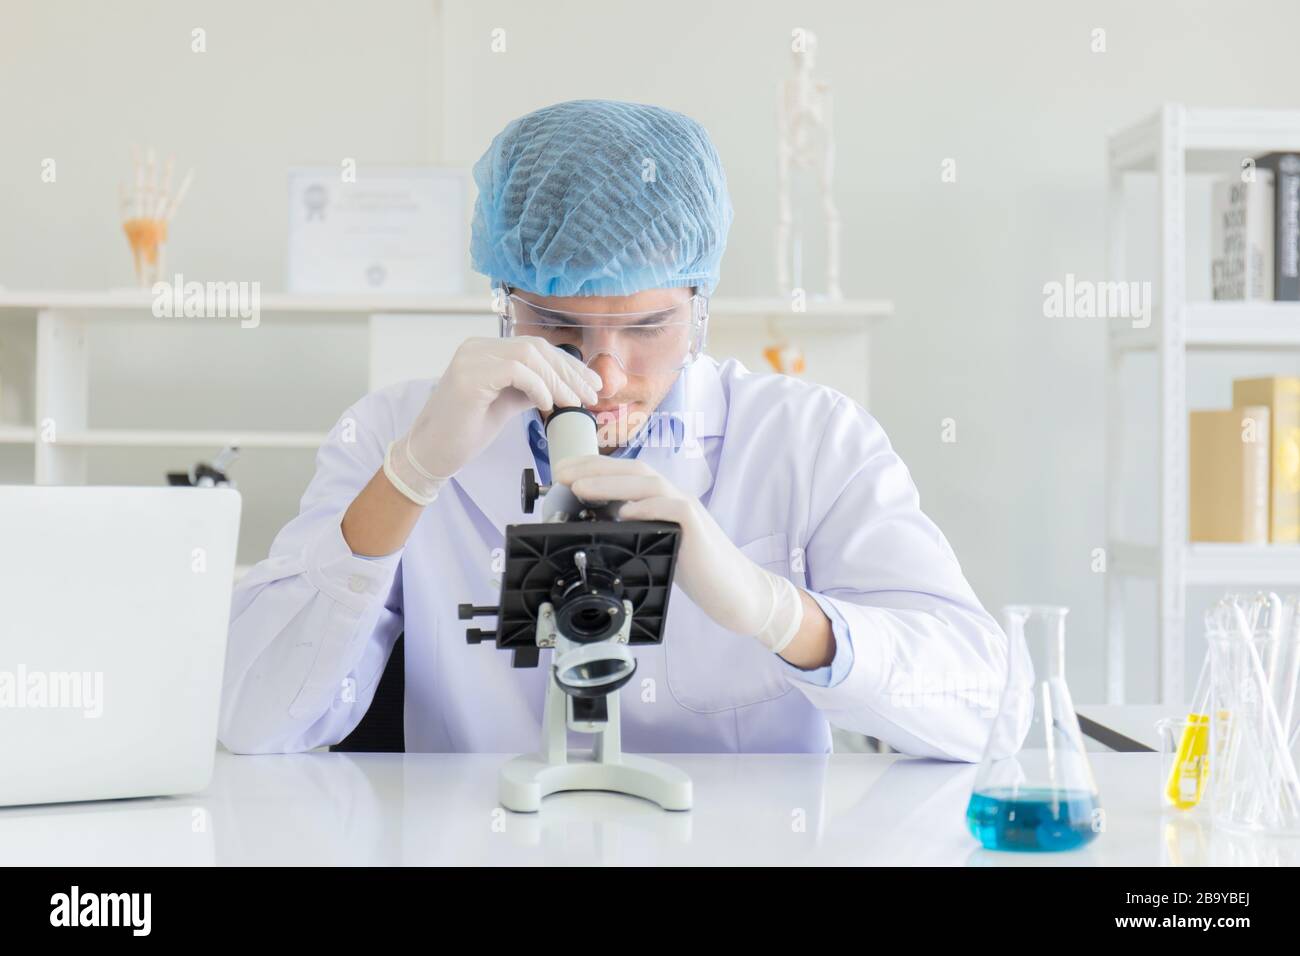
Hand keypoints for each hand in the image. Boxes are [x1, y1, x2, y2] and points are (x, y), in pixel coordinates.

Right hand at [386, 337, 601, 503]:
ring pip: (529, 355)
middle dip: (569, 372)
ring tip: (573, 403)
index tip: (591, 384)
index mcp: (484, 350)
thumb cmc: (464, 432)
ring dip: (558, 380)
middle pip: (536, 348)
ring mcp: (471, 359)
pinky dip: (538, 386)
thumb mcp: (506, 403)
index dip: (567, 365)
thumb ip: (531, 388)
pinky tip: (548, 404)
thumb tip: (566, 386)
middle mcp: (476, 347)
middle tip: (591, 395)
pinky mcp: (469, 377)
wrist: (431, 453)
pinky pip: (516, 371)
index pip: (535, 347)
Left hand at [552, 455, 803, 652]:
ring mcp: (688, 509)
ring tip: (580, 488)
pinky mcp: (698, 527)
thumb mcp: (656, 544)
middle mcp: (675, 498)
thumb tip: (593, 522)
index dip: (593, 466)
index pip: (625, 473)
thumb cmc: (694, 569)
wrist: (735, 591)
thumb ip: (633, 529)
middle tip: (561, 474)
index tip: (562, 470)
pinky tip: (625, 512)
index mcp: (662, 500)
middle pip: (634, 470)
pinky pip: (673, 508)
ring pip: (649, 484)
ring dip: (611, 483)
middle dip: (595, 468)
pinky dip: (648, 506)